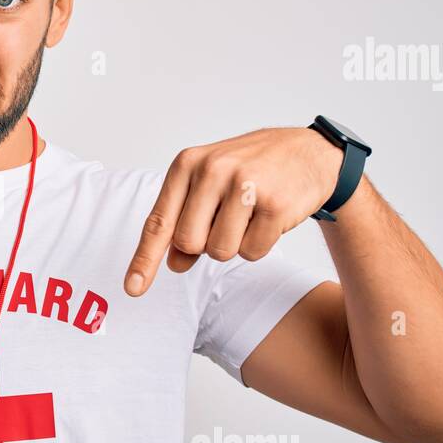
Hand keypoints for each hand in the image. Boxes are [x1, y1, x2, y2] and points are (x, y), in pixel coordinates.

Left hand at [124, 127, 342, 294]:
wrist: (308, 153)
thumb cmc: (252, 171)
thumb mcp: (210, 188)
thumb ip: (186, 222)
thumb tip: (173, 264)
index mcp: (187, 164)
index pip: (159, 222)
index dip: (145, 259)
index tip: (133, 289)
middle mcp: (212, 170)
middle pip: (188, 243)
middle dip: (205, 244)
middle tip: (228, 217)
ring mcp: (244, 186)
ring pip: (220, 252)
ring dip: (235, 244)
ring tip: (250, 214)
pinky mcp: (274, 205)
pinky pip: (252, 253)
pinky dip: (260, 244)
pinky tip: (270, 217)